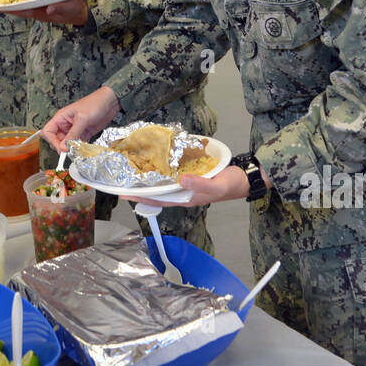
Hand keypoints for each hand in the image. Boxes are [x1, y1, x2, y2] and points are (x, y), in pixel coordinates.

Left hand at [10, 0, 88, 26]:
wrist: (83, 13)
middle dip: (10, 5)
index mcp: (43, 14)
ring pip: (26, 4)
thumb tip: (48, 9)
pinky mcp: (45, 5)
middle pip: (21, 9)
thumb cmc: (76, 10)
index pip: (24, 12)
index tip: (0, 8)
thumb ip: (59, 7)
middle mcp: (40, 12)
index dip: (12, 10)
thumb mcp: (69, 7)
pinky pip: (32, 1)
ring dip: (17, 0)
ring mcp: (42, 9)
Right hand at [41, 86, 120, 153]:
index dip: (52, 141)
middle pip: (56, 140)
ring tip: (78, 150)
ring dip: (71, 149)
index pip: (48, 132)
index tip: (61, 148)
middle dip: (62, 147)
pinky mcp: (84, 133)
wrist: (110, 102)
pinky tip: (84, 149)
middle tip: (70, 151)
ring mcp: (75, 130)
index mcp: (61, 118)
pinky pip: (77, 144)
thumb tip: (63, 147)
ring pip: (67, 144)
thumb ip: (72, 134)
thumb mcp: (82, 119)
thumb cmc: (95, 103)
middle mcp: (66, 125)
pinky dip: (79, 148)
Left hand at [129, 166, 249, 208]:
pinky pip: (171, 176)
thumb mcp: (217, 186)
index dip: (141, 198)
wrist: (244, 178)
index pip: (159, 200)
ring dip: (148, 182)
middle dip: (140, 190)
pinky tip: (154, 165)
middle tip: (121, 184)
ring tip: (132, 175)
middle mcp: (183, 194)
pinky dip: (161, 172)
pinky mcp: (190, 177)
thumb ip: (200, 184)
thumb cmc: (231, 184)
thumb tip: (181, 180)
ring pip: (163, 185)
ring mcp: (186, 186)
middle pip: (157, 194)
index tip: (124, 194)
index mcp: (186, 199)